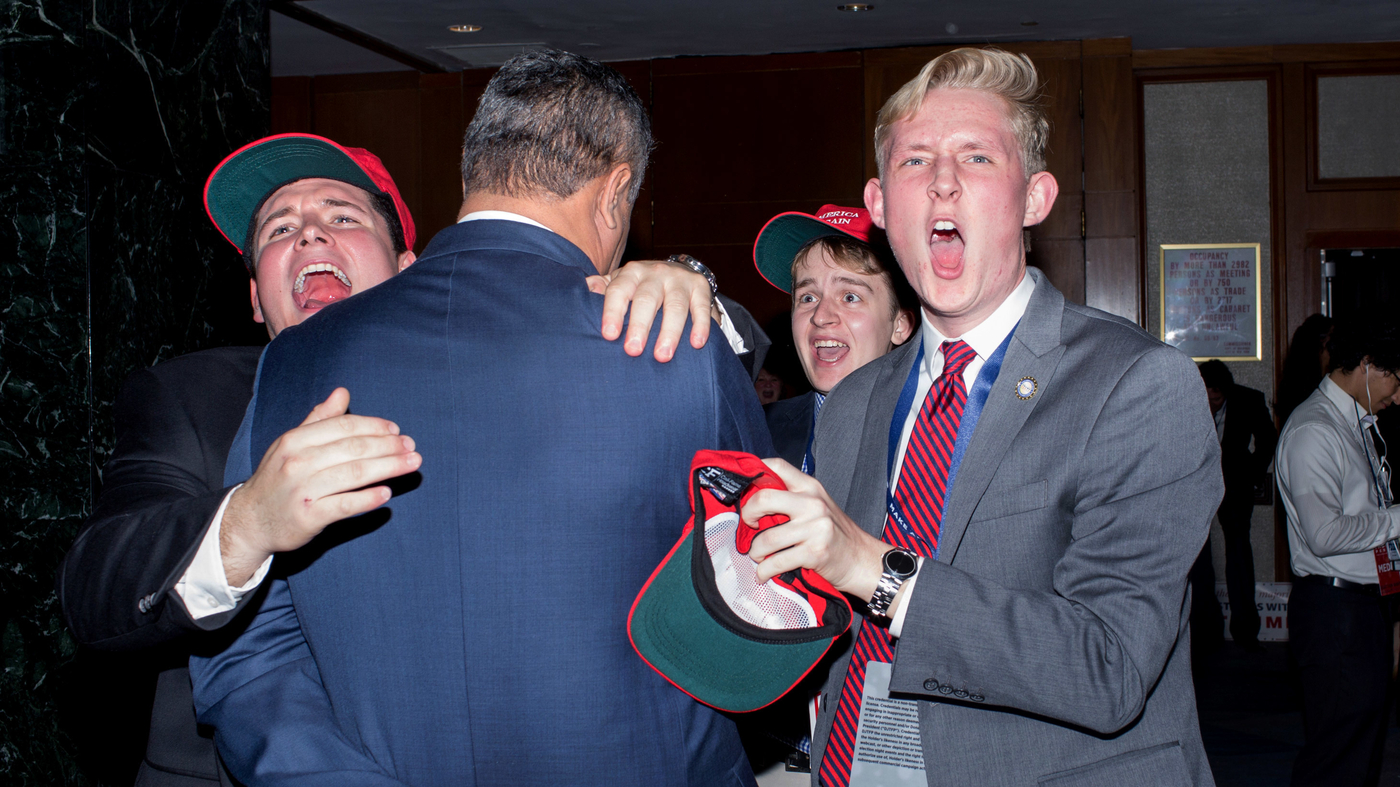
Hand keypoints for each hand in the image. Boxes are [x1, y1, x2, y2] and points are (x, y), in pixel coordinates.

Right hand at [219, 388, 420, 585]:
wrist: (251, 521)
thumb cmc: (278, 478)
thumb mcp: (291, 444)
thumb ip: (318, 419)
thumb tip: (342, 392)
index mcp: (295, 440)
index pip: (343, 426)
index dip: (373, 426)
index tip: (396, 431)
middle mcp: (297, 463)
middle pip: (353, 448)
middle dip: (388, 446)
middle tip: (412, 447)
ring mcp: (303, 491)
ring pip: (353, 474)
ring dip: (388, 468)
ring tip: (411, 465)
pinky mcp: (308, 517)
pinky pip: (344, 505)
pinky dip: (367, 499)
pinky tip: (386, 494)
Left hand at [586, 258, 715, 361]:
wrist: (678, 271)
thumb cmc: (642, 286)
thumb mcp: (621, 282)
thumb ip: (603, 287)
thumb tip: (585, 288)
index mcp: (631, 273)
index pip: (619, 291)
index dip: (613, 312)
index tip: (609, 335)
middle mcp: (655, 273)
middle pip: (647, 299)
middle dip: (640, 325)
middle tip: (633, 350)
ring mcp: (680, 280)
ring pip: (675, 305)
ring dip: (670, 332)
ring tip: (663, 355)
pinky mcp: (701, 288)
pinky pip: (702, 307)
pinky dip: (701, 325)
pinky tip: (696, 344)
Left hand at [739, 458, 888, 600]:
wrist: (861, 560)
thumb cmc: (835, 534)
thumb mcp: (816, 507)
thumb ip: (791, 499)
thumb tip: (752, 502)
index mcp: (810, 487)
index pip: (776, 466)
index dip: (754, 474)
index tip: (745, 492)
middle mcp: (812, 503)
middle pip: (763, 498)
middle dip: (747, 515)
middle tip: (749, 526)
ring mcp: (814, 528)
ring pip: (766, 539)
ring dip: (756, 552)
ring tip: (759, 557)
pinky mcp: (814, 553)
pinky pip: (776, 562)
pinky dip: (764, 571)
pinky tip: (764, 574)